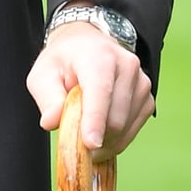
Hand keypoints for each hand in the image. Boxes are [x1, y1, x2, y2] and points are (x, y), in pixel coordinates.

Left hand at [26, 24, 154, 156]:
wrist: (88, 47)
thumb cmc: (65, 62)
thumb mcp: (43, 74)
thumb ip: (47, 99)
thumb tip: (52, 122)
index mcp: (99, 57)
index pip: (101, 91)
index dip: (95, 120)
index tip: (91, 143)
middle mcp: (127, 67)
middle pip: (115, 119)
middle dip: (93, 138)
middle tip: (72, 139)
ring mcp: (142, 84)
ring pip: (124, 130)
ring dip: (102, 140)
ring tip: (84, 126)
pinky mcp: (147, 100)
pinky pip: (132, 132)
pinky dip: (114, 140)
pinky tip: (100, 129)